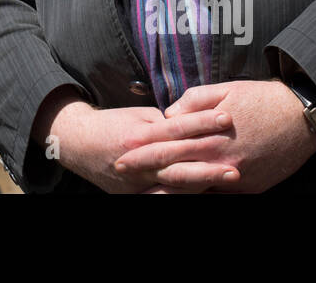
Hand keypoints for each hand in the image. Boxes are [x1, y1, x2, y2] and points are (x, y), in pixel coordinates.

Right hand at [35, 90, 238, 192]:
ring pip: (174, 184)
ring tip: (229, 179)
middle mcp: (138, 160)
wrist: (78, 143)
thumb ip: (166, 123)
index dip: (202, 123)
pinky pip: (162, 197)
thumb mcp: (139, 116)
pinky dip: (183, 197)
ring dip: (202, 182)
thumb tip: (192, 125)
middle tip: (236, 163)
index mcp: (140, 136)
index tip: (227, 118)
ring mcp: (136, 181)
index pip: (176, 129)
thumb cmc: (113, 124)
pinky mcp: (134, 195)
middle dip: (209, 164)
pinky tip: (204, 195)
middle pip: (178, 162)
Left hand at [111, 80, 315, 193]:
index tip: (123, 153)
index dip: (144, 151)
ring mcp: (237, 177)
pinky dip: (200, 194)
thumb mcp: (224, 89)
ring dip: (170, 190)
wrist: (303, 117)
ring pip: (196, 187)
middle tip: (122, 173)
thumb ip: (192, 101)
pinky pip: (220, 193)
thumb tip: (169, 114)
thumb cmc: (262, 99)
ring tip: (146, 193)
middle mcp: (221, 159)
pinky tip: (184, 195)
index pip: (168, 144)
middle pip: (176, 170)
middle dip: (148, 173)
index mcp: (210, 135)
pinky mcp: (251, 187)